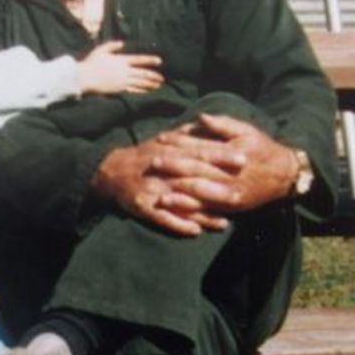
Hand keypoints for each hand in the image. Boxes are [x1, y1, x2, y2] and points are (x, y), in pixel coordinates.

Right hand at [76, 40, 163, 94]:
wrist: (85, 77)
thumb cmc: (91, 63)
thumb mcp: (101, 50)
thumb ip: (112, 46)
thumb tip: (122, 43)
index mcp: (121, 61)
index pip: (139, 60)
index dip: (150, 60)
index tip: (159, 61)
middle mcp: (124, 71)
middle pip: (142, 73)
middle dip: (153, 76)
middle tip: (162, 78)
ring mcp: (122, 81)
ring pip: (139, 82)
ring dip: (150, 84)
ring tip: (158, 85)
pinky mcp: (118, 89)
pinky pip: (133, 90)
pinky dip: (141, 90)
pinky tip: (147, 91)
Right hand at [92, 136, 238, 236]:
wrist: (111, 171)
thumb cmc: (143, 155)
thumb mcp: (162, 140)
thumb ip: (184, 133)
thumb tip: (205, 121)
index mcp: (169, 151)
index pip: (200, 152)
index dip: (221, 156)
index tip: (243, 158)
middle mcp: (162, 170)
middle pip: (194, 176)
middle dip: (218, 185)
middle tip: (241, 193)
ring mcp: (152, 189)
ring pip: (181, 202)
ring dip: (202, 214)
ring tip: (224, 223)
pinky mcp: (142, 206)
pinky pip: (162, 218)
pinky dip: (179, 225)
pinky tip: (196, 232)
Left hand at [154, 113, 298, 214]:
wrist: (284, 175)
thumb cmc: (262, 149)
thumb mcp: (247, 131)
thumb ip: (222, 125)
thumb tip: (200, 118)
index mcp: (233, 153)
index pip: (201, 147)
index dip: (179, 142)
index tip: (161, 138)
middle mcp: (232, 175)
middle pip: (198, 170)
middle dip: (173, 167)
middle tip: (153, 162)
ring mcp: (232, 193)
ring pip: (201, 194)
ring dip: (179, 195)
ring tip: (160, 195)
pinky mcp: (231, 207)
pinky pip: (208, 211)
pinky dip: (191, 211)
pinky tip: (176, 210)